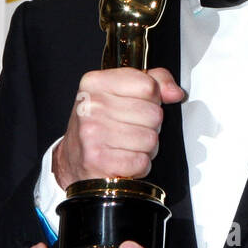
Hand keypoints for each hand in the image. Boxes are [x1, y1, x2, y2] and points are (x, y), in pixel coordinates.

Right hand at [54, 67, 184, 189]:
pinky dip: (138, 165)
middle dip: (150, 126)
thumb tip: (175, 93)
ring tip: (126, 145)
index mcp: (96, 83)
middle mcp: (91, 106)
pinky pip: (141, 162)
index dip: (152, 99)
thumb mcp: (122, 92)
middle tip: (129, 129)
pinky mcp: (98, 160)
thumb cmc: (101, 123)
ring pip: (150, 139)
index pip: (149, 86)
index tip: (136, 105)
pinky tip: (122, 159)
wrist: (73, 158)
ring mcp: (92, 133)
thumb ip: (154, 81)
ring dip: (145, 147)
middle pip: (154, 114)